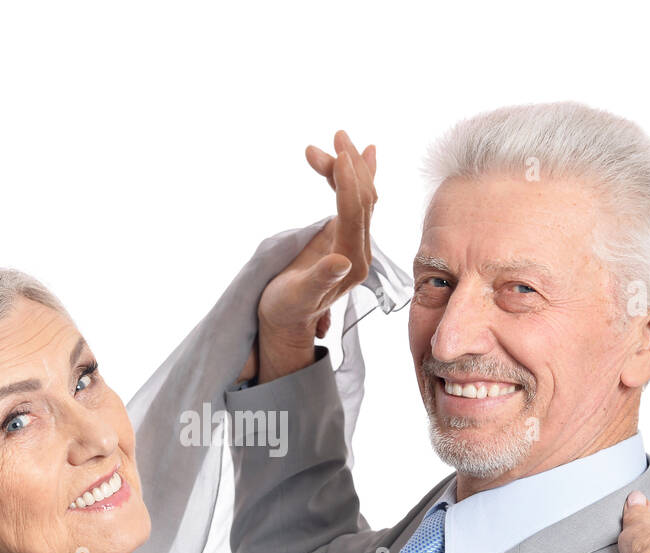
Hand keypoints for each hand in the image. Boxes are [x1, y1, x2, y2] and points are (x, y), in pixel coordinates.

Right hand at [256, 130, 377, 382]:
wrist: (287, 320)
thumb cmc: (287, 310)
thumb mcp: (298, 298)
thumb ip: (320, 280)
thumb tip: (340, 260)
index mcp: (351, 262)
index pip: (355, 214)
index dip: (349, 184)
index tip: (340, 155)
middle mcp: (360, 249)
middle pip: (363, 199)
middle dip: (350, 166)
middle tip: (336, 136)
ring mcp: (354, 241)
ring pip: (360, 195)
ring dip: (350, 166)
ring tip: (337, 137)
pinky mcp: (345, 234)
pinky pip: (356, 200)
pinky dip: (356, 176)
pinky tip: (360, 154)